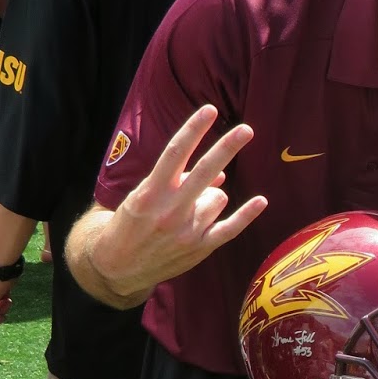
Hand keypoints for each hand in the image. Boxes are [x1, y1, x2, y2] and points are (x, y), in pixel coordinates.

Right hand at [86, 106, 266, 299]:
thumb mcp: (141, 197)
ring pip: (219, 197)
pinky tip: (261, 201)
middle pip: (206, 171)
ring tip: (188, 210)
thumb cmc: (128, 224)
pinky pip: (230, 228)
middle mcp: (170, 210)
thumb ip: (176, 182)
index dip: (193, 130)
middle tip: (246, 129)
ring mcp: (187, 230)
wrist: (116, 267)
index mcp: (150, 192)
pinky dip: (246, 215)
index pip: (175, 153)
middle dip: (227, 148)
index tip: (209, 111)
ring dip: (211, 197)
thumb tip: (218, 175)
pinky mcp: (199, 248)